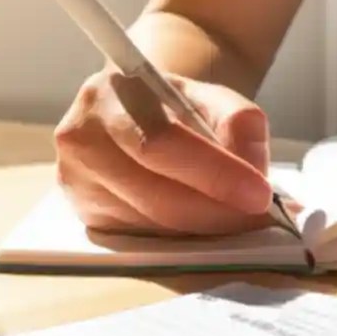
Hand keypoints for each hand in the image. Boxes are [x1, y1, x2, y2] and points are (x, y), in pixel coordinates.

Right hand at [53, 69, 274, 234]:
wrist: (129, 113)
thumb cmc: (169, 105)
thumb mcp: (208, 96)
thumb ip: (237, 120)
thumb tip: (253, 168)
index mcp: (109, 95)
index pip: (161, 142)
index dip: (214, 173)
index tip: (260, 195)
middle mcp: (81, 139)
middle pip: (156, 196)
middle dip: (217, 214)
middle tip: (260, 220)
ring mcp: (76, 183)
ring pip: (153, 225)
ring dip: (203, 230)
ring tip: (236, 218)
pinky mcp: (85, 215)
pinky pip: (143, 240)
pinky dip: (181, 238)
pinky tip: (202, 223)